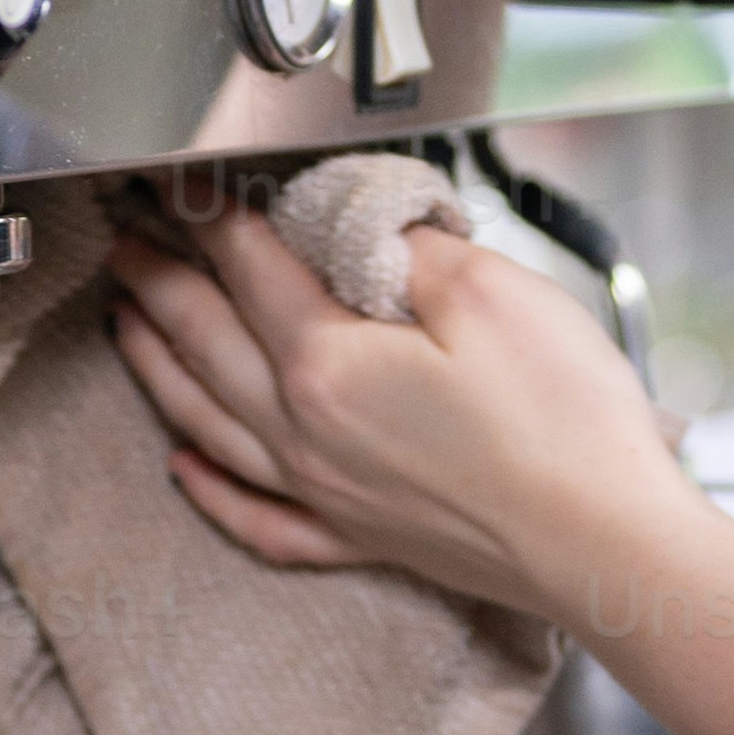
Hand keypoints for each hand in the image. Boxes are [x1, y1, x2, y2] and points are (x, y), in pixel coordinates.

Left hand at [104, 207, 680, 612]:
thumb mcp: (492, 293)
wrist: (607, 547)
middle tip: (126, 241)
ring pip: (208, 421)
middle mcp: (305, 433)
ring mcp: (326, 493)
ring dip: (157, 367)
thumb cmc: (563, 428)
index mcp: (327, 363)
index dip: (210, 218)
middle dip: (158, 281)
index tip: (180, 187)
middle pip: (206, 340)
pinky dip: (210, 489)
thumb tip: (363, 225)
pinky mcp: (360, 538)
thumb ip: (410, 249)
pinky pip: (255, 516)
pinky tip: (185, 470)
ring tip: (127, 326)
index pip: (249, 269)